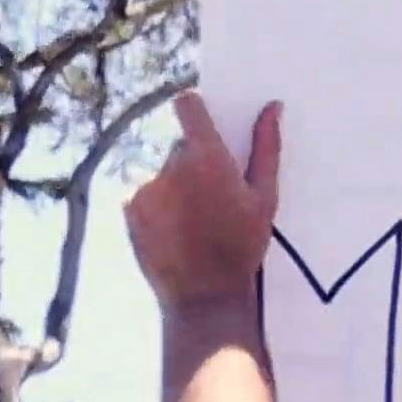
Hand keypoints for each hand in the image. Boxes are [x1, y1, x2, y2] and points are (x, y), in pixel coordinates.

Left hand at [129, 92, 285, 326]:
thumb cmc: (242, 247)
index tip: (202, 122)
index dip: (194, 109)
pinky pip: (144, 196)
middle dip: (193, 163)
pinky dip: (157, 208)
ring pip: (162, 174)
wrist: (204, 296)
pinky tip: (174, 233)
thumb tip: (272, 106)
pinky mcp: (129, 208)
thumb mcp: (265, 199)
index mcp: (206, 156)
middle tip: (211, 198)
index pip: (188, 106)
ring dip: (174, 188)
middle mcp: (170, 164)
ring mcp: (146, 186)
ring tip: (192, 223)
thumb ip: (266, 148)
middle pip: (180, 148)